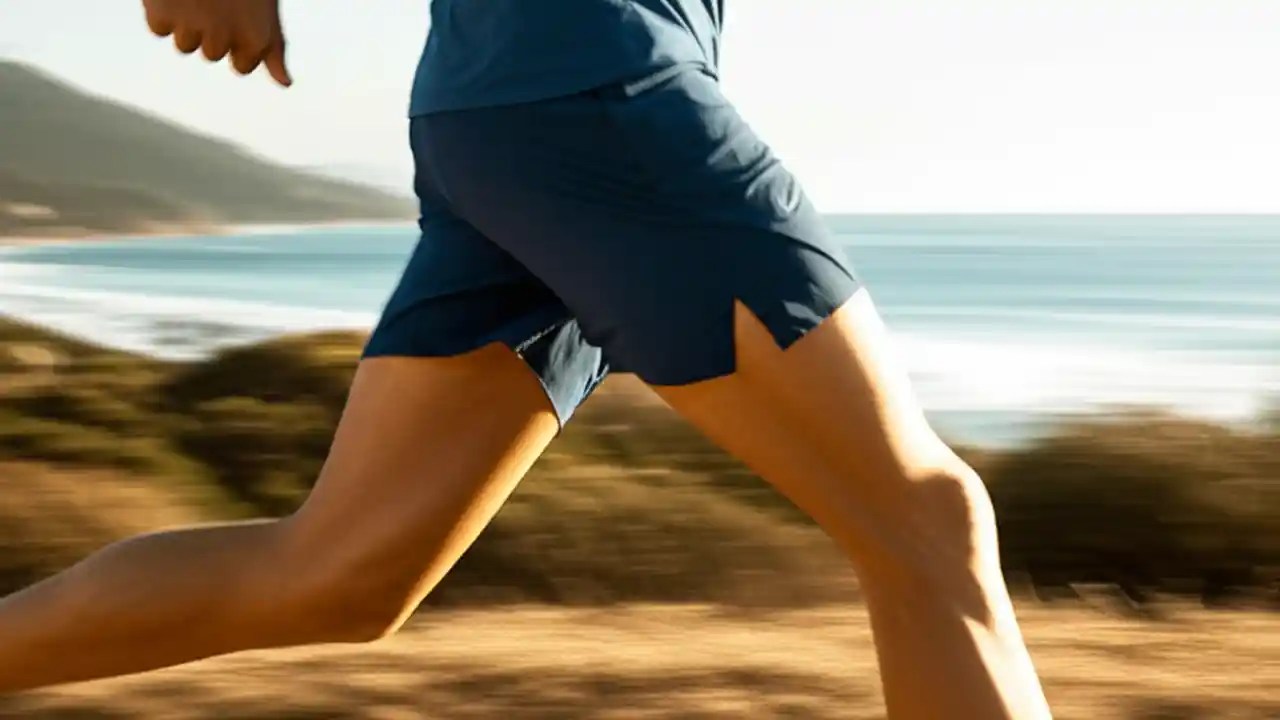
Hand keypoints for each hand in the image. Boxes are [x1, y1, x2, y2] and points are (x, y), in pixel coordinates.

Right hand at [142, 0, 291, 86]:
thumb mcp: (266, 7)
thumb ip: (274, 47)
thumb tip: (285, 84)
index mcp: (255, 38)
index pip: (242, 66)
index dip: (236, 40)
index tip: (236, 12)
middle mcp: (224, 40)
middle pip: (212, 54)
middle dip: (211, 28)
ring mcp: (190, 29)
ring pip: (185, 46)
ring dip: (186, 21)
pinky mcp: (160, 16)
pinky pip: (159, 28)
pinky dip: (161, 10)